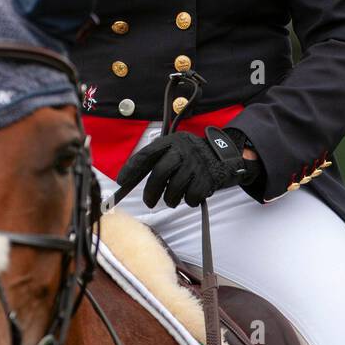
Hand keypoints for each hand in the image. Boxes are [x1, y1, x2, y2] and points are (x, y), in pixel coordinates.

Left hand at [115, 131, 262, 208]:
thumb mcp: (174, 150)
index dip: (131, 169)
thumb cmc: (190, 157)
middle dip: (151, 191)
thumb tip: (128, 180)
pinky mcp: (208, 178)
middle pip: (160, 173)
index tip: (121, 183)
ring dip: (169, 199)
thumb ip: (155, 160)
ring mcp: (196, 164)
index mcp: (171, 142)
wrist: (223, 156)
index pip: (146, 154)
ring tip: (170, 200)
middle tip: (148, 202)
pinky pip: (191, 197)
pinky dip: (187, 201)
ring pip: (175, 188)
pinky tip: (188, 196)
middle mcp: (183, 150)